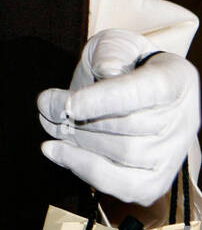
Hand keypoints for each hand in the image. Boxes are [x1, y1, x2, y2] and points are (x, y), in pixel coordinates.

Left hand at [37, 28, 200, 204]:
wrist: (138, 85)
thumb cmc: (125, 60)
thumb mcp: (118, 43)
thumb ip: (110, 53)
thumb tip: (105, 73)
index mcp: (175, 79)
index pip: (143, 92)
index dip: (105, 100)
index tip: (69, 104)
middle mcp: (182, 120)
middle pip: (131, 127)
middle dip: (80, 120)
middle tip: (47, 106)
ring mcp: (172, 154)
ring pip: (126, 156)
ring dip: (79, 143)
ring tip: (51, 125)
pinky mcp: (156, 180)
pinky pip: (125, 186)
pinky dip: (85, 170)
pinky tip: (55, 151)